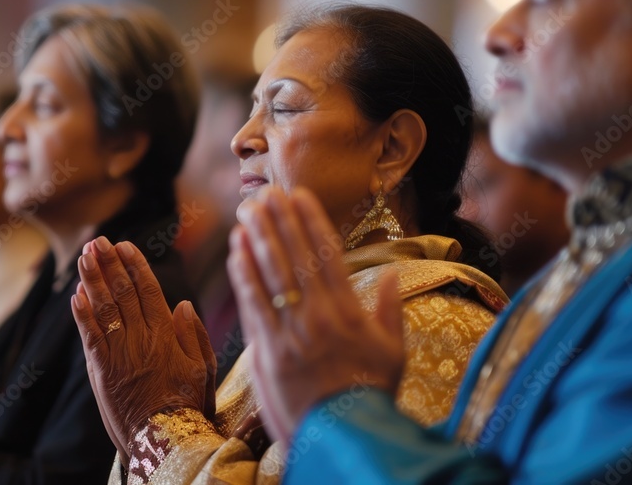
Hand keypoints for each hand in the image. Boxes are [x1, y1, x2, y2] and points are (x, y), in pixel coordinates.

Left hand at [70, 237, 215, 461]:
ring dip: (92, 280)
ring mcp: (119, 353)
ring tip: (84, 257)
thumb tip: (182, 303)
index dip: (135, 265)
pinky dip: (81, 315)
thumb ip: (194, 334)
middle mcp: (141, 338)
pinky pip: (90, 337)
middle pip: (123, 292)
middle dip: (109, 264)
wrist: (163, 438)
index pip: (148, 290)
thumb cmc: (188, 404)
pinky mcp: (102, 370)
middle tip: (98, 242)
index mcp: (167, 334)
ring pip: (104, 308)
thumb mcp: (203, 367)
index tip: (125, 245)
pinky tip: (75, 296)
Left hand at [227, 187, 404, 442]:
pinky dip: (244, 275)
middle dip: (280, 221)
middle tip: (266, 193)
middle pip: (296, 257)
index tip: (300, 195)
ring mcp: (292, 333)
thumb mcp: (394, 352)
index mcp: (351, 312)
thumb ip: (390, 310)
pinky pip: (253, 305)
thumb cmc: (372, 395)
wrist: (345, 437)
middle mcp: (320, 316)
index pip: (327, 254)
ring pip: (272, 275)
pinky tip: (236, 251)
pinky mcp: (269, 352)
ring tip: (247, 212)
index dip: (311, 221)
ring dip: (258, 239)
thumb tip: (392, 274)